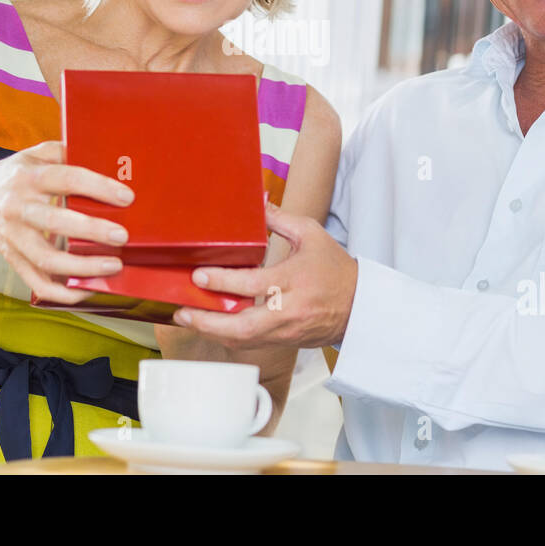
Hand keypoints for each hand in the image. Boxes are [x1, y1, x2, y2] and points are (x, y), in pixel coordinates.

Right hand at [0, 139, 132, 304]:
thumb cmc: (11, 178)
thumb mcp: (33, 154)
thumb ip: (65, 151)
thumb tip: (102, 152)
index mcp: (29, 177)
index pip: (67, 179)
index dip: (98, 187)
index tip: (126, 197)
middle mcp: (19, 207)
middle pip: (55, 221)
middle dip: (92, 230)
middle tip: (122, 235)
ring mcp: (14, 237)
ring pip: (46, 259)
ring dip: (81, 267)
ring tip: (113, 266)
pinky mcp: (13, 259)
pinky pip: (37, 282)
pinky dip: (61, 293)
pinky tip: (86, 290)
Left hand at [170, 201, 357, 349]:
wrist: (360, 305)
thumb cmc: (334, 268)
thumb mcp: (310, 234)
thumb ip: (279, 220)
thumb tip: (257, 201)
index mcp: (295, 279)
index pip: (254, 284)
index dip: (223, 282)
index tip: (199, 276)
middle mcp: (290, 309)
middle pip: (244, 325)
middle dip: (209, 322)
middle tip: (184, 311)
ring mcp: (287, 330)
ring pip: (244, 340)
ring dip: (213, 333)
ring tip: (189, 319)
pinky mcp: (285, 342)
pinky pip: (251, 344)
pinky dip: (229, 337)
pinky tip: (212, 326)